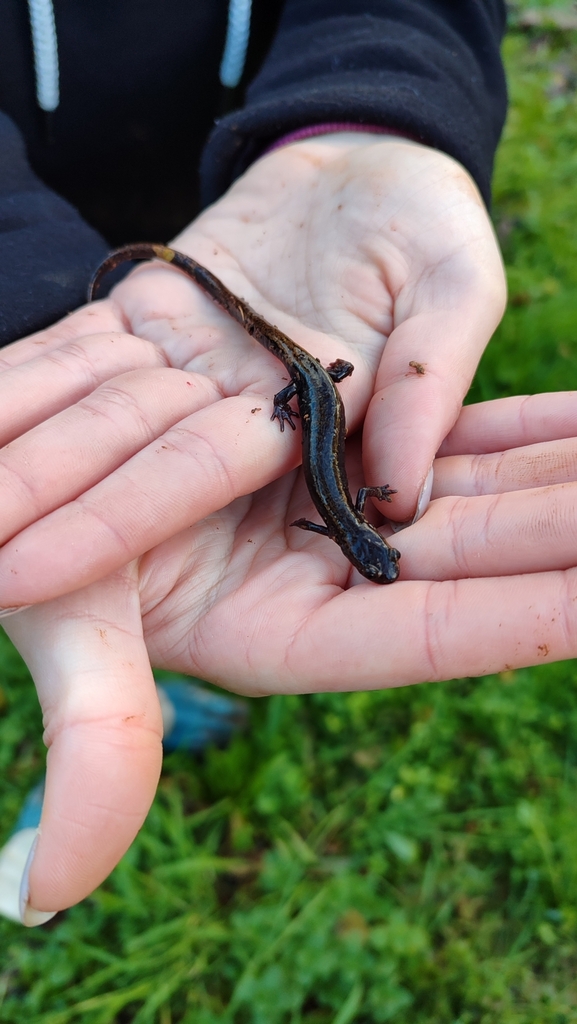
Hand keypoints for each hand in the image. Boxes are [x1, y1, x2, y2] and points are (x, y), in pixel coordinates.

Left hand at [0, 133, 504, 608]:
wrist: (370, 161)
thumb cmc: (427, 225)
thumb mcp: (456, 284)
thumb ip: (430, 378)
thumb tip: (406, 491)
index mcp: (301, 417)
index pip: (194, 474)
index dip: (109, 520)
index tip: (21, 573)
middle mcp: (227, 405)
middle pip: (112, 454)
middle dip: (28, 497)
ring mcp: (180, 361)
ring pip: (75, 406)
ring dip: (9, 452)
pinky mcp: (145, 317)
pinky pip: (65, 349)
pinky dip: (17, 382)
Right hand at [4, 390, 576, 920]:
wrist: (33, 458)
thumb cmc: (40, 552)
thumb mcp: (72, 636)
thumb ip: (94, 743)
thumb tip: (44, 894)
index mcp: (284, 632)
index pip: (425, 634)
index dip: (521, 619)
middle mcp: (330, 573)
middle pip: (474, 559)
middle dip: (565, 536)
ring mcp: (345, 501)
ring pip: (474, 490)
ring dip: (558, 475)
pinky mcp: (343, 438)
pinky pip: (441, 429)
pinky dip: (512, 424)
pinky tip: (573, 420)